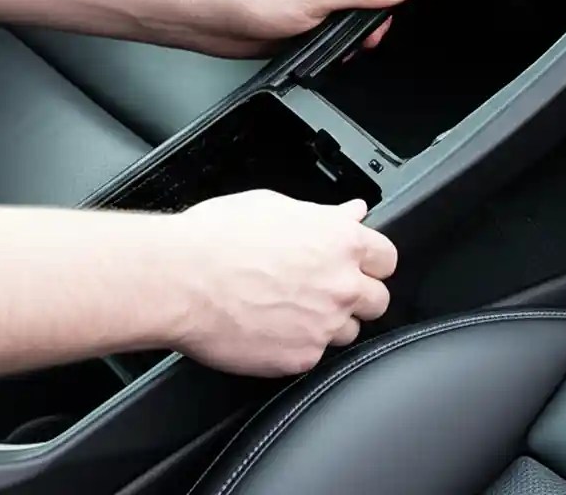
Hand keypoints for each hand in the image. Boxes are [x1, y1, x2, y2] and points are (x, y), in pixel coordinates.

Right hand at [162, 190, 396, 376]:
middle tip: (322, 290)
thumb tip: (352, 212)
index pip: (387, 258)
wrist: (179, 280)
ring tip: (289, 310)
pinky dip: (296, 345)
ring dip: (328, 323)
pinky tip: (269, 329)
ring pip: (348, 331)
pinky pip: (313, 355)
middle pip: (377, 300)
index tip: (359, 264)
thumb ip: (323, 216)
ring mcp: (323, 325)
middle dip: (356, 295)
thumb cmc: (216, 238)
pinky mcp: (301, 358)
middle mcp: (341, 285)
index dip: (371, 262)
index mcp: (340, 242)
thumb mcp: (274, 207)